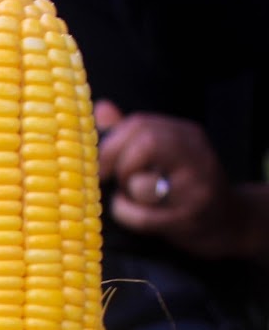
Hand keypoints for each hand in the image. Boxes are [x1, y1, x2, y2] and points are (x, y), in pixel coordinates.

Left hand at [95, 101, 254, 262]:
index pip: (139, 123)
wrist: (229, 221)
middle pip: (145, 142)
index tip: (100, 164)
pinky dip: (127, 215)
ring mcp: (196, 186)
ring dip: (125, 190)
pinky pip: (143, 215)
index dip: (109, 144)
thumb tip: (101, 107)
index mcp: (185, 134)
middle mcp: (195, 153)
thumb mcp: (162, 155)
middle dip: (117, 163)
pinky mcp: (190, 216)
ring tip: (129, 195)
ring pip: (144, 180)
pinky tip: (134, 215)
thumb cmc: (184, 188)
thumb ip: (130, 133)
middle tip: (112, 180)